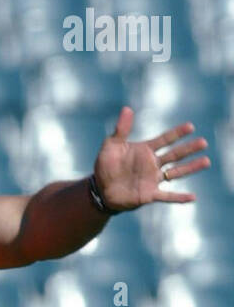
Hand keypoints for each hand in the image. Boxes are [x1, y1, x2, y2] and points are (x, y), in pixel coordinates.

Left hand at [94, 106, 210, 211]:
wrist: (101, 190)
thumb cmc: (106, 166)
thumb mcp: (111, 146)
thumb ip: (121, 129)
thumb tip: (127, 109)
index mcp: (145, 150)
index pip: (165, 140)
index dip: (177, 133)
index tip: (190, 126)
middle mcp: (152, 164)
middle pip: (175, 154)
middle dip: (189, 149)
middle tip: (204, 142)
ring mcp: (152, 179)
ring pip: (176, 172)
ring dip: (191, 167)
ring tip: (206, 161)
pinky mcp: (149, 194)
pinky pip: (167, 196)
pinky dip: (179, 197)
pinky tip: (193, 197)